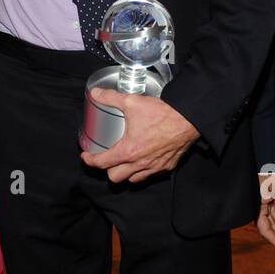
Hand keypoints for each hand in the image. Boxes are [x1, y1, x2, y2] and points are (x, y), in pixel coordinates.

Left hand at [79, 90, 198, 183]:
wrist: (188, 119)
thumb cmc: (162, 113)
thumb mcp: (132, 102)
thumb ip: (111, 98)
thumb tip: (96, 94)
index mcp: (128, 150)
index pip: (102, 163)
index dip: (90, 161)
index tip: (86, 157)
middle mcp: (140, 163)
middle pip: (115, 178)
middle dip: (107, 169)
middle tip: (106, 158)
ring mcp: (154, 167)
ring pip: (132, 180)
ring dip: (125, 173)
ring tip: (123, 161)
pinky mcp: (166, 167)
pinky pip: (150, 176)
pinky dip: (143, 171)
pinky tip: (142, 160)